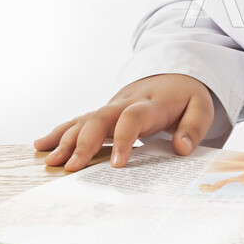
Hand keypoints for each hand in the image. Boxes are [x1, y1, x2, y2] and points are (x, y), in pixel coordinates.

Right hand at [32, 74, 213, 171]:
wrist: (173, 75)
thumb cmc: (187, 96)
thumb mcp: (202, 108)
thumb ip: (194, 127)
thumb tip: (181, 148)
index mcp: (151, 103)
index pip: (133, 117)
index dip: (124, 139)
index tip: (117, 165)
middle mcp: (125, 103)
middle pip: (100, 117)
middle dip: (84, 142)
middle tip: (72, 167)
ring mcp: (111, 107)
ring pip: (85, 120)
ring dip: (66, 140)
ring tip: (51, 162)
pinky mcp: (103, 113)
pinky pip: (78, 121)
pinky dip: (60, 132)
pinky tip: (41, 146)